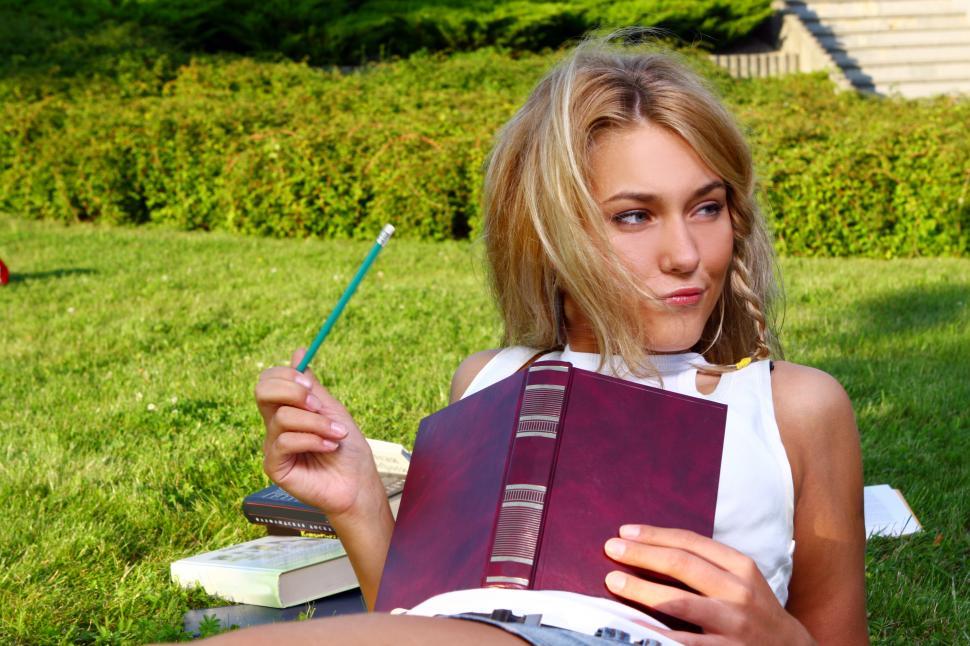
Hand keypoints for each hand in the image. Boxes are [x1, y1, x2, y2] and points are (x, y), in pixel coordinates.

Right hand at [255, 349, 382, 519]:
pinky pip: (285, 441)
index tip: (311, 385)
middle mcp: (275, 426)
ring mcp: (272, 446)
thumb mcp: (332, 410)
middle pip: (262, 391)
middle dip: (293, 391)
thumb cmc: (348, 450)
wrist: (357, 483)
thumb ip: (313, 386)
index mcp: (287, 409)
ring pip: (282, 417)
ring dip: (317, 423)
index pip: (269, 381)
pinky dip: (312, 440)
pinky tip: (329, 447)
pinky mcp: (274, 466)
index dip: (287, 375)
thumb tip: (298, 351)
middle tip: (318, 404)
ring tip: (336, 435)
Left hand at [603, 525, 814, 644]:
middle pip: (682, 565)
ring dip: (642, 591)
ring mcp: (732, 624)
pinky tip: (633, 626)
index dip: (656, 535)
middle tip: (611, 548)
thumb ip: (708, 565)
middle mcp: (738, 592)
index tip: (625, 532)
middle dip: (642, 555)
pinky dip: (656, 633)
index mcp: (740, 566)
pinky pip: (684, 641)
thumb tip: (654, 550)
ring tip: (614, 581)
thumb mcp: (742, 580)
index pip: (691, 543)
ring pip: (679, 602)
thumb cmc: (756, 611)